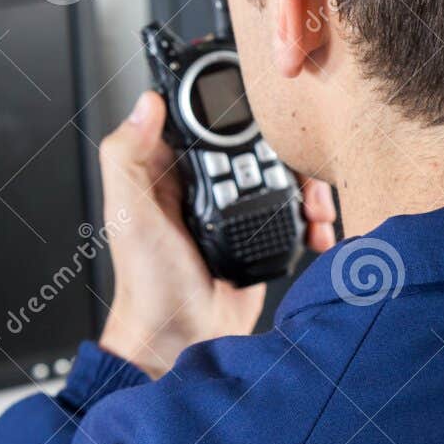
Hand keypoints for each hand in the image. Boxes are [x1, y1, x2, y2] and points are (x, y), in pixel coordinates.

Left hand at [95, 91, 337, 378]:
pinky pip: (296, 214)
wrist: (180, 340)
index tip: (273, 108)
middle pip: (260, 143)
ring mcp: (238, 208)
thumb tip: (146, 103)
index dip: (242, 110)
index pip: (209, 120)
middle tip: (305, 170)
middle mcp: (206, 182)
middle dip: (292, 153)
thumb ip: (127, 156)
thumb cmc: (146, 284)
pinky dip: (313, 219)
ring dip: (310, 187)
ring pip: (285, 175)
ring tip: (316, 207)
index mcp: (171, 168)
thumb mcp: (128, 214)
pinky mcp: (263, 235)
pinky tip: (316, 230)